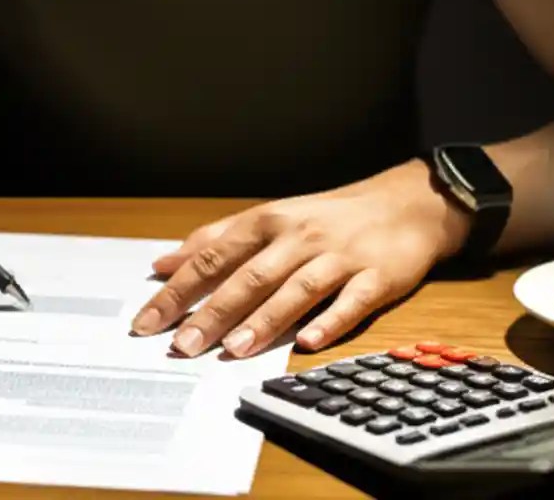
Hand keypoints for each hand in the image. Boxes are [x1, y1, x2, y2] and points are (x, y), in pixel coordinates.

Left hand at [129, 162, 471, 357]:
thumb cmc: (327, 217)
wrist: (406, 204)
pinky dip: (330, 322)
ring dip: (265, 320)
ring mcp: (339, 257)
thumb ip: (215, 241)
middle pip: (250, 276)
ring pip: (296, 290)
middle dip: (213, 312)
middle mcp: (299, 238)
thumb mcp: (269, 218)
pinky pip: (351, 302)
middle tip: (183, 346)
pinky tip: (309, 343)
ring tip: (234, 349)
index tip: (147, 321)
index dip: (178, 290)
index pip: (213, 257)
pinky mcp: (377, 277)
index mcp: (268, 222)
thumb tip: (162, 263)